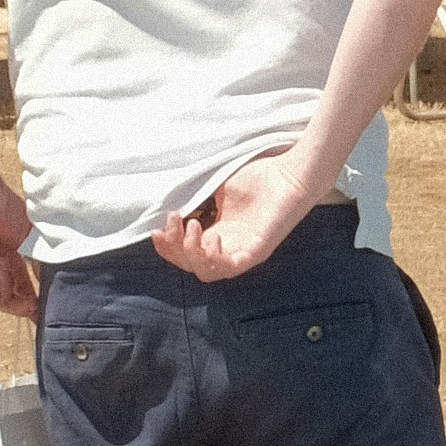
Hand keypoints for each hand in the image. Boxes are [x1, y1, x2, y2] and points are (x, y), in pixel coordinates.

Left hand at [0, 166, 40, 316]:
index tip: (45, 313)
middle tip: (28, 298)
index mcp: (19, 262)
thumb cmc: (6, 210)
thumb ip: (40, 262)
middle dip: (23, 305)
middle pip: (14, 303)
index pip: (29, 292)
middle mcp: (2, 271)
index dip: (37, 305)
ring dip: (5, 290)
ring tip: (3, 264)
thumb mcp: (32, 238)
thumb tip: (50, 284)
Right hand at [152, 155, 315, 283]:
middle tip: (173, 220)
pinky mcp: (256, 252)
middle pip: (191, 266)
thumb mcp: (217, 188)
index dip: (167, 247)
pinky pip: (229, 268)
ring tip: (192, 225)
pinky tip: (210, 235)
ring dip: (190, 252)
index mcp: (218, 235)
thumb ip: (196, 197)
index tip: (156, 228)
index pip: (186, 254)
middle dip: (173, 247)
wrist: (289, 173)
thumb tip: (169, 202)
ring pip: (206, 273)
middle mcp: (228, 249)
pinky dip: (212, 257)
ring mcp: (242, 253)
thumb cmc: (259, 177)